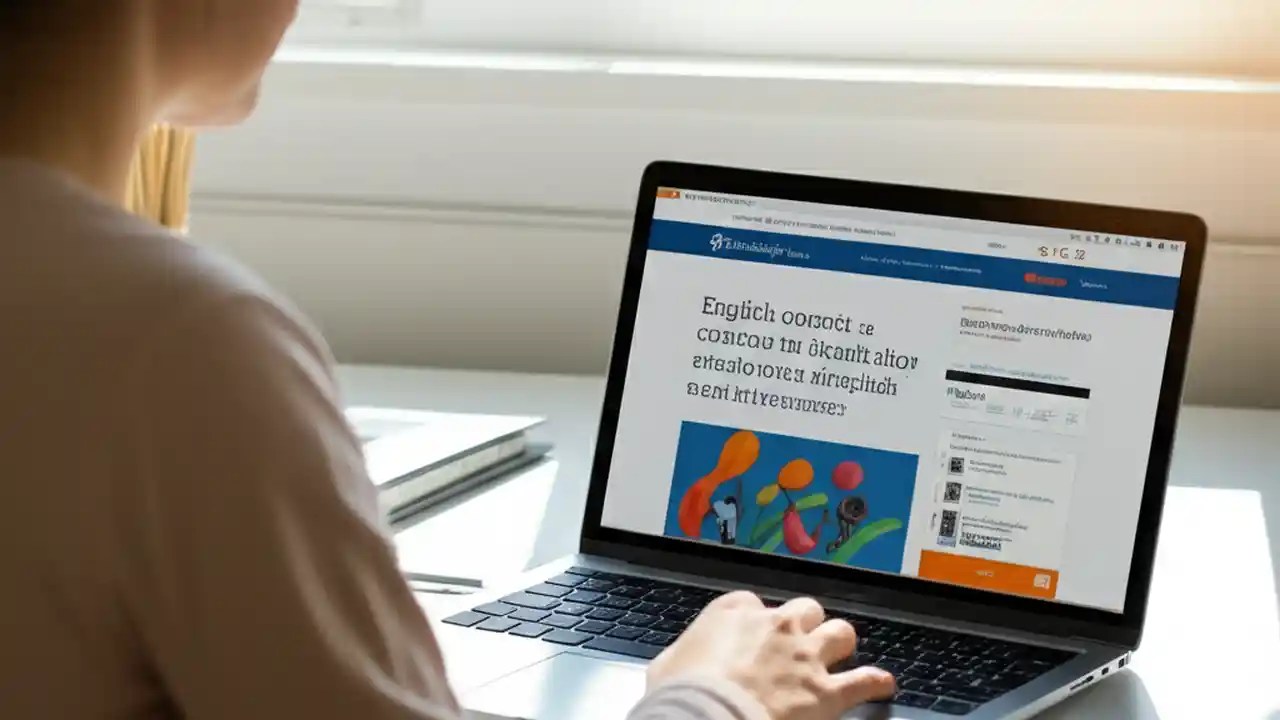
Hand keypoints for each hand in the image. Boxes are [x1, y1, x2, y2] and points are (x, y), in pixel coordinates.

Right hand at [647, 591, 895, 719]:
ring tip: (841, 654)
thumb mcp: (666, 666)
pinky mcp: (826, 692)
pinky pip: (865, 680)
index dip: (754, 621)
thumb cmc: (683, 696)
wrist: (709, 719)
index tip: (752, 636)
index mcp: (734, 613)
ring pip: (841, 633)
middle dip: (805, 625)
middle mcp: (776, 626)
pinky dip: (875, 683)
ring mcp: (805, 656)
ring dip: (840, 644)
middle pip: (805, 610)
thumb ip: (683, 656)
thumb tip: (678, 668)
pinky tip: (883, 685)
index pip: (751, 603)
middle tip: (800, 642)